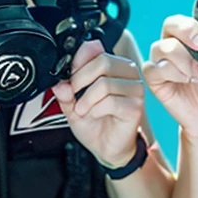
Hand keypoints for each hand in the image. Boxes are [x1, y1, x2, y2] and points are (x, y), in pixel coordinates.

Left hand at [53, 40, 145, 169]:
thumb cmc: (96, 124)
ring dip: (87, 99)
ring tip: (83, 110)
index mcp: (114, 66)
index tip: (69, 77)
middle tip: (74, 94)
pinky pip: (111, 101)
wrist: (107, 148)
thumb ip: (66, 93)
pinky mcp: (136, 107)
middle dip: (80, 79)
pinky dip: (96, 110)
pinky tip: (95, 115)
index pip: (95, 49)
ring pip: (105, 83)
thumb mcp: (72, 105)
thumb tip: (61, 83)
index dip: (78, 61)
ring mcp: (135, 89)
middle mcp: (128, 74)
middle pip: (103, 61)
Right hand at [142, 15, 197, 139]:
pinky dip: (171, 73)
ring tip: (197, 74)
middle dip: (185, 33)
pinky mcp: (155, 79)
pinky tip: (184, 80)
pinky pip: (152, 69)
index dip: (192, 27)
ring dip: (182, 59)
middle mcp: (174, 47)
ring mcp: (162, 62)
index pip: (184, 22)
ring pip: (160, 47)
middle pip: (169, 26)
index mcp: (190, 41)